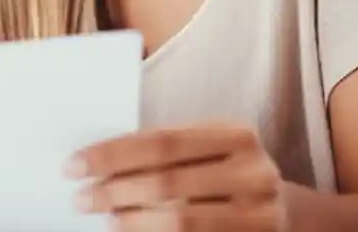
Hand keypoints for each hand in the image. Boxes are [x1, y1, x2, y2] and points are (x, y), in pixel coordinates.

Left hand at [67, 124, 287, 230]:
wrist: (283, 212)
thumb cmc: (224, 172)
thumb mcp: (207, 149)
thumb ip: (164, 150)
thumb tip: (96, 161)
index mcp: (237, 135)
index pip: (162, 142)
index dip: (112, 154)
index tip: (74, 165)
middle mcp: (254, 173)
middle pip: (167, 182)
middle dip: (114, 190)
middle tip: (80, 197)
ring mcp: (260, 215)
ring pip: (180, 220)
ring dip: (131, 221)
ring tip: (104, 218)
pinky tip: (130, 231)